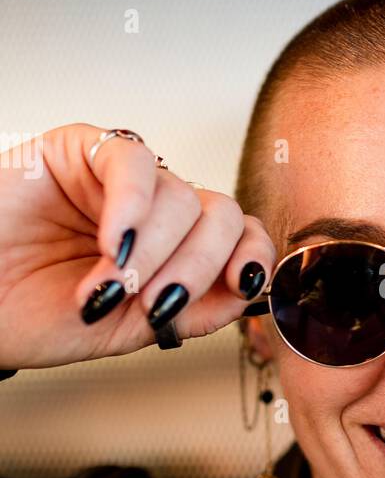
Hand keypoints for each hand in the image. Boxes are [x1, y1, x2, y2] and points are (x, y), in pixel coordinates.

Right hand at [0, 124, 275, 368]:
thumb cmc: (37, 316)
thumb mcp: (129, 328)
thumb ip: (193, 310)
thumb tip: (250, 290)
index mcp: (176, 248)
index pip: (240, 235)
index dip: (254, 254)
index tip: (246, 282)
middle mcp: (157, 210)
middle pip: (219, 216)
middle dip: (195, 267)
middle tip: (152, 303)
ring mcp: (122, 179)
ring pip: (182, 195)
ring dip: (153, 251)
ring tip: (107, 287)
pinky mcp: (80, 149)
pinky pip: (132, 160)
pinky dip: (130, 206)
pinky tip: (110, 243)